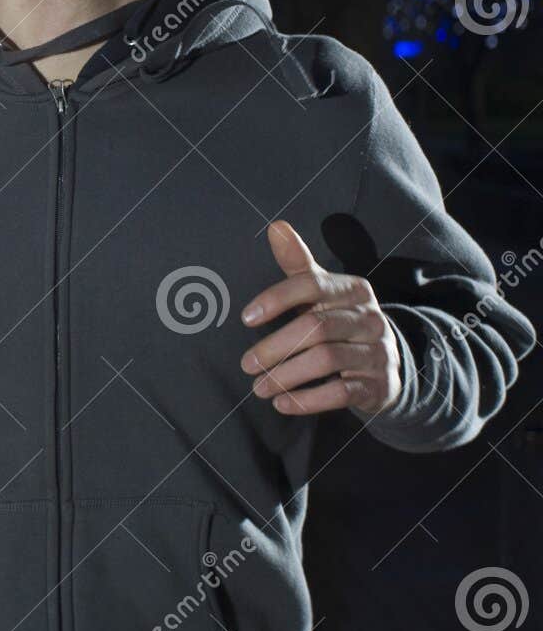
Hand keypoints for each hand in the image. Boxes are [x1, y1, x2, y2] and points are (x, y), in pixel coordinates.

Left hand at [239, 220, 401, 416]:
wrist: (385, 365)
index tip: (246, 318)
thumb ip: (297, 263)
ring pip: (327, 360)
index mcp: (353, 289)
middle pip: (316, 327)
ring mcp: (378, 352)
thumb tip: (276, 226)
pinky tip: (282, 404)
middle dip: (275, 347)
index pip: (312, 285)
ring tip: (258, 387)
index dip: (277, 299)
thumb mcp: (321, 292)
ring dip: (286, 376)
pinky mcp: (379, 384)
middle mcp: (370, 317)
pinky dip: (308, 400)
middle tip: (246, 364)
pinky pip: (342, 392)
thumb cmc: (338, 320)